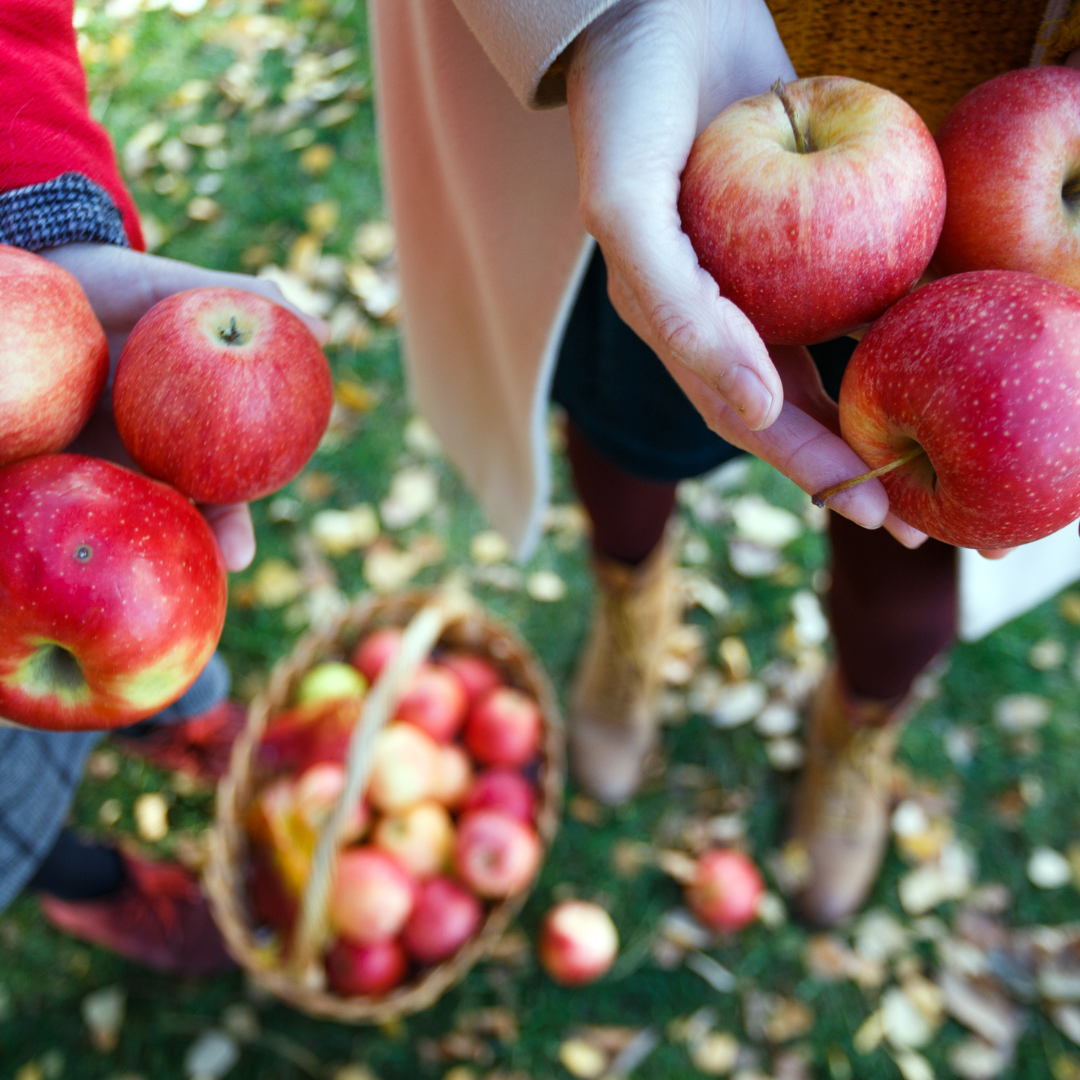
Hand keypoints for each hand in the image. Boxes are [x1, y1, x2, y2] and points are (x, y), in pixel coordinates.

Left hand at [40, 243, 330, 570]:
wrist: (41, 278)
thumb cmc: (120, 286)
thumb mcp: (180, 290)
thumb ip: (247, 303)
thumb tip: (325, 328)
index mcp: (181, 439)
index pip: (213, 495)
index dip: (228, 527)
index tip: (237, 553)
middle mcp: (138, 461)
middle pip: (166, 522)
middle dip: (179, 557)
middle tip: (181, 578)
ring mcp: (88, 461)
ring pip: (113, 515)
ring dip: (122, 545)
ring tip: (126, 566)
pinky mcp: (40, 458)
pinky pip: (51, 491)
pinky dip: (58, 513)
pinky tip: (61, 529)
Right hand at [565, 0, 892, 534]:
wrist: (652, 7)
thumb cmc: (628, 107)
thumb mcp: (629, 209)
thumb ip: (678, 313)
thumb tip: (758, 404)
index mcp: (677, 325)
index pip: (745, 415)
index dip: (805, 465)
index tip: (870, 510)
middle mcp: (724, 313)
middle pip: (796, 405)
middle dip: (850, 464)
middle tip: (916, 518)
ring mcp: (767, 276)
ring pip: (832, 358)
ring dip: (880, 411)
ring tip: (936, 458)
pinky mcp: (806, 231)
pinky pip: (857, 286)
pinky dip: (896, 321)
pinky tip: (943, 347)